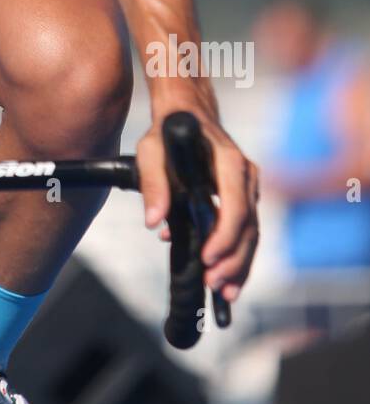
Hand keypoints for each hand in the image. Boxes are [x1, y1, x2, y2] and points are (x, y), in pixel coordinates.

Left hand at [136, 83, 259, 302]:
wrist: (187, 112)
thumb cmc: (168, 131)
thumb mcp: (151, 150)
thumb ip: (153, 183)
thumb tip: (154, 220)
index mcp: (229, 161)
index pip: (236, 206)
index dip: (224, 237)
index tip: (208, 259)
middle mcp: (245, 176)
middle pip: (249, 226)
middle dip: (234, 260)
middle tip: (214, 285)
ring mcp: (248, 187)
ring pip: (252, 232)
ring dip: (239, 264)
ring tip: (224, 292)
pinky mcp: (243, 197)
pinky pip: (245, 230)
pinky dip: (236, 254)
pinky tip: (223, 276)